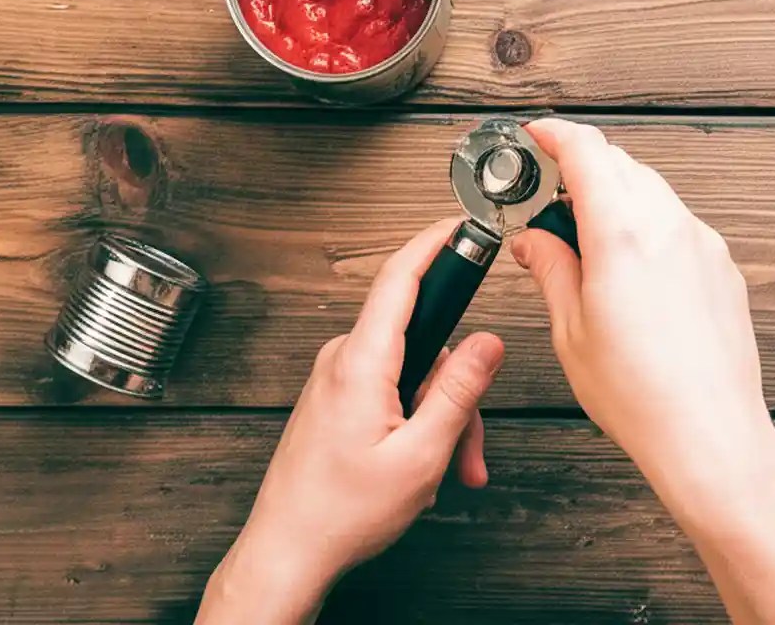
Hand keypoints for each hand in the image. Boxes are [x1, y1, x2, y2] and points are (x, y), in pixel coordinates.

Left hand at [196, 219, 504, 624]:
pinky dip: (415, 425)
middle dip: (456, 392)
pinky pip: (390, 393)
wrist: (287, 551)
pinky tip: (420, 467)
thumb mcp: (420, 456)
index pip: (398, 279)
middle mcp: (342, 362)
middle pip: (422, 345)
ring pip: (411, 376)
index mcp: (360, 364)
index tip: (458, 222)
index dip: (432, 243)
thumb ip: (458, 392)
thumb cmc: (340, 514)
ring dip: (439, 421)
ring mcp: (336, 381)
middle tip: (471, 446)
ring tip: (447, 470)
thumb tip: (488, 343)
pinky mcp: (335, 400)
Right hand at [512, 119, 774, 518]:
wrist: (710, 433)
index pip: (586, 150)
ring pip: (653, 189)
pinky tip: (628, 265)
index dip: (554, 134)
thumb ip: (551, 270)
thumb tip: (533, 241)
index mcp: (622, 234)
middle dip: (581, 165)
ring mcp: (702, 244)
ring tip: (585, 236)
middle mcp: (669, 226)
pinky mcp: (722, 267)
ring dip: (616, 194)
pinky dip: (647, 223)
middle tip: (548, 195)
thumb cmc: (642, 394)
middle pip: (621, 163)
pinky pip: (678, 222)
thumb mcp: (571, 330)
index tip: (535, 136)